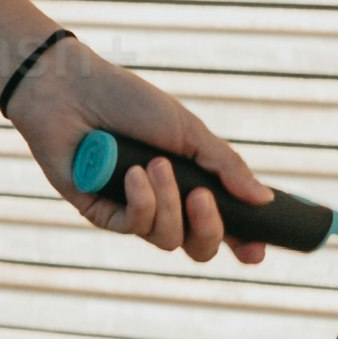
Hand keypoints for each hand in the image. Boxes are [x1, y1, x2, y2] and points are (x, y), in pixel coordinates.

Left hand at [10, 36, 272, 263]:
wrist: (73, 89)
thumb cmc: (129, 103)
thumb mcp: (188, 131)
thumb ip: (226, 166)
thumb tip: (265, 200)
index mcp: (191, 183)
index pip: (225, 225)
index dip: (244, 243)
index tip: (258, 249)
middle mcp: (165, 203)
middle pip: (199, 247)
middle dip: (210, 230)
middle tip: (203, 199)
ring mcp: (132, 210)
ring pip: (168, 240)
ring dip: (168, 204)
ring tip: (155, 164)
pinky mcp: (100, 212)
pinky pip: (132, 226)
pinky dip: (140, 201)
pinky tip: (132, 174)